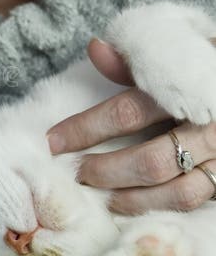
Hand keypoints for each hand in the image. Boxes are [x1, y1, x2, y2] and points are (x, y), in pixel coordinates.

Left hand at [46, 38, 215, 214]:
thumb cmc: (208, 67)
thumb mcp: (181, 54)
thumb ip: (138, 60)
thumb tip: (95, 48)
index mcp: (190, 89)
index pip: (129, 112)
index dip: (87, 128)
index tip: (54, 140)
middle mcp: (210, 126)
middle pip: (151, 161)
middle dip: (106, 171)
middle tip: (77, 172)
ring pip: (176, 191)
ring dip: (132, 198)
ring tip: (102, 194)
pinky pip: (194, 202)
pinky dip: (159, 207)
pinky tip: (134, 205)